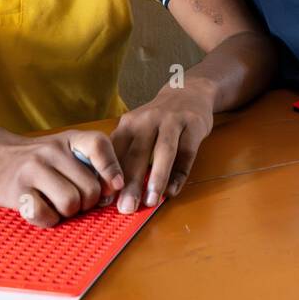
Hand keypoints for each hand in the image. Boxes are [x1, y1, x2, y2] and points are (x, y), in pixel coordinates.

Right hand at [0, 128, 123, 227]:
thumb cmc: (39, 159)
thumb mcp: (66, 148)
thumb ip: (92, 162)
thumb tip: (118, 188)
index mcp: (70, 139)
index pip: (99, 145)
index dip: (112, 169)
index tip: (113, 187)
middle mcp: (52, 151)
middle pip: (90, 188)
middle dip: (88, 203)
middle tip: (76, 201)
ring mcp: (32, 170)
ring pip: (70, 203)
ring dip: (68, 213)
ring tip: (58, 205)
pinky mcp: (16, 191)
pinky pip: (45, 215)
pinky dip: (48, 220)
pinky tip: (43, 210)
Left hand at [108, 81, 216, 212]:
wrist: (188, 91)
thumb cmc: (158, 120)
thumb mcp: (137, 129)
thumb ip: (126, 154)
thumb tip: (112, 191)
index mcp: (129, 124)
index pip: (116, 152)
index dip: (110, 177)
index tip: (105, 202)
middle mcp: (147, 120)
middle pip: (137, 153)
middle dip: (131, 183)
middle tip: (126, 208)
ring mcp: (172, 120)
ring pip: (164, 151)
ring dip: (157, 178)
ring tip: (151, 202)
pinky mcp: (193, 124)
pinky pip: (187, 152)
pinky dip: (180, 173)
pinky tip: (173, 191)